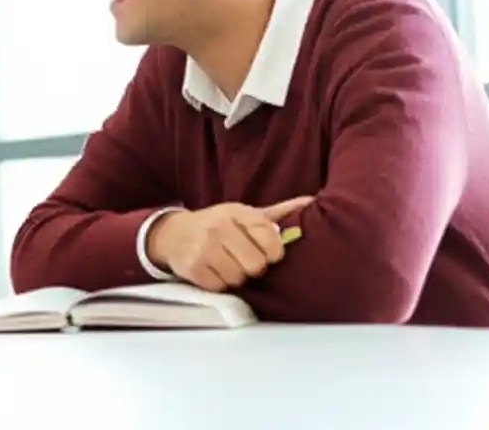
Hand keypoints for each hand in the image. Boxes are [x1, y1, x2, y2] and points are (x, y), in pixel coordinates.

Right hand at [147, 196, 313, 291]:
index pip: (271, 238)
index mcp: (238, 213)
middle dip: (253, 267)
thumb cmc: (218, 226)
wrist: (173, 234)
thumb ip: (279, 212)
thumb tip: (314, 202)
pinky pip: (219, 286)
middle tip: (244, 261)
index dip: (274, 252)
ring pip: (238, 278)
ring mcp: (204, 248)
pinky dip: (219, 284)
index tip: (268, 253)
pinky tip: (214, 271)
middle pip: (256, 264)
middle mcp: (220, 227)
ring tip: (228, 265)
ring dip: (235, 277)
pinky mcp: (192, 267)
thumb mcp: (244, 214)